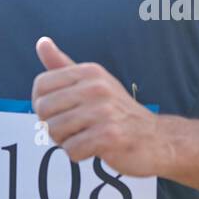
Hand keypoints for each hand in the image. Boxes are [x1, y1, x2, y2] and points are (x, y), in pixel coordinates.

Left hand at [31, 38, 167, 176]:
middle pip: (43, 109)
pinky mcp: (110, 136)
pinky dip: (78, 155)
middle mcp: (97, 87)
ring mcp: (104, 111)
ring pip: (54, 131)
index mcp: (90, 72)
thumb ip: (64, 65)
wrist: (157, 138)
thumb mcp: (93, 83)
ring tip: (85, 137)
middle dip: (52, 125)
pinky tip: (95, 149)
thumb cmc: (118, 112)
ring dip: (65, 142)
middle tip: (74, 129)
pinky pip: (72, 150)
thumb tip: (42, 42)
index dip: (43, 104)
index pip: (40, 85)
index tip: (60, 112)